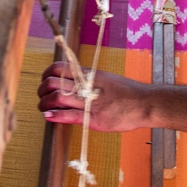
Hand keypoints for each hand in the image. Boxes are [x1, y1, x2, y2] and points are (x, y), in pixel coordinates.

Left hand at [37, 62, 153, 131]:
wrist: (145, 103)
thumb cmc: (127, 92)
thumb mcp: (106, 78)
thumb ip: (88, 80)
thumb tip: (72, 81)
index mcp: (89, 74)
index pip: (59, 67)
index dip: (46, 74)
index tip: (44, 81)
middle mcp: (87, 86)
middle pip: (53, 82)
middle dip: (42, 90)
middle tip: (42, 97)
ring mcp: (90, 102)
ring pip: (57, 98)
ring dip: (44, 104)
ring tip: (43, 109)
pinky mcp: (94, 119)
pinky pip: (69, 115)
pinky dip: (55, 115)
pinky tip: (49, 116)